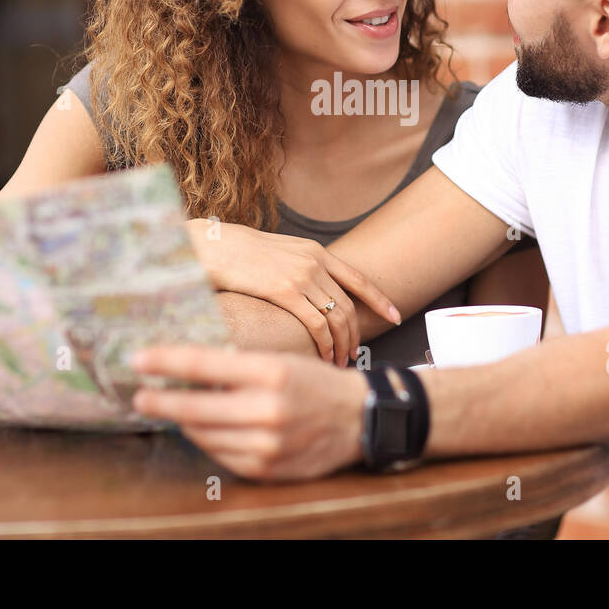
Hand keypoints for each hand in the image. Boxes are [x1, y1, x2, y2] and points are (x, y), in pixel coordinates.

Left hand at [132, 345, 368, 479]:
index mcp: (271, 371)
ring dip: (184, 421)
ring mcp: (267, 443)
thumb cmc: (314, 382)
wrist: (359, 418)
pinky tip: (202, 429)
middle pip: (196, 407)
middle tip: (140, 395)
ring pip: (204, 434)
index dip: (167, 361)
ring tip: (173, 409)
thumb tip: (188, 367)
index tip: (138, 359)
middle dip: (161, 400)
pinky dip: (207, 441)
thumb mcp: (280, 360)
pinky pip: (221, 455)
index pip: (205, 364)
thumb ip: (238, 365)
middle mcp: (268, 408)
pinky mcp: (266, 468)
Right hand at [185, 219, 400, 366]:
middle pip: (348, 305)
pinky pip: (316, 324)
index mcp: (316, 252)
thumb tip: (314, 294)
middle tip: (355, 355)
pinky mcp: (285, 290)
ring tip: (340, 362)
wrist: (213, 246)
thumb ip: (302, 270)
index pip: (358, 278)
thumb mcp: (280, 254)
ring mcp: (301, 275)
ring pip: (336, 318)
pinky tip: (324, 356)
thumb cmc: (240, 254)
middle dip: (356, 334)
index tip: (395, 316)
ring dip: (342, 344)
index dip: (379, 299)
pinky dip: (325, 344)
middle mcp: (314, 262)